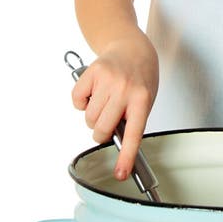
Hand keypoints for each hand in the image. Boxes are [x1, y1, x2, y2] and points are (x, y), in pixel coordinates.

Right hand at [71, 34, 158, 180]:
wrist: (131, 47)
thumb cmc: (139, 76)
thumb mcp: (146, 98)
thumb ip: (132, 119)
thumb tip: (115, 142)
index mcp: (142, 99)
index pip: (133, 134)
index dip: (126, 157)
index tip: (120, 174)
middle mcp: (124, 89)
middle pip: (101, 129)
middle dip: (101, 132)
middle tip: (109, 120)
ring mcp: (107, 80)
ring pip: (89, 118)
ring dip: (93, 116)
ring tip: (104, 100)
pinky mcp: (91, 72)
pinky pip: (77, 101)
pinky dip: (82, 101)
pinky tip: (94, 91)